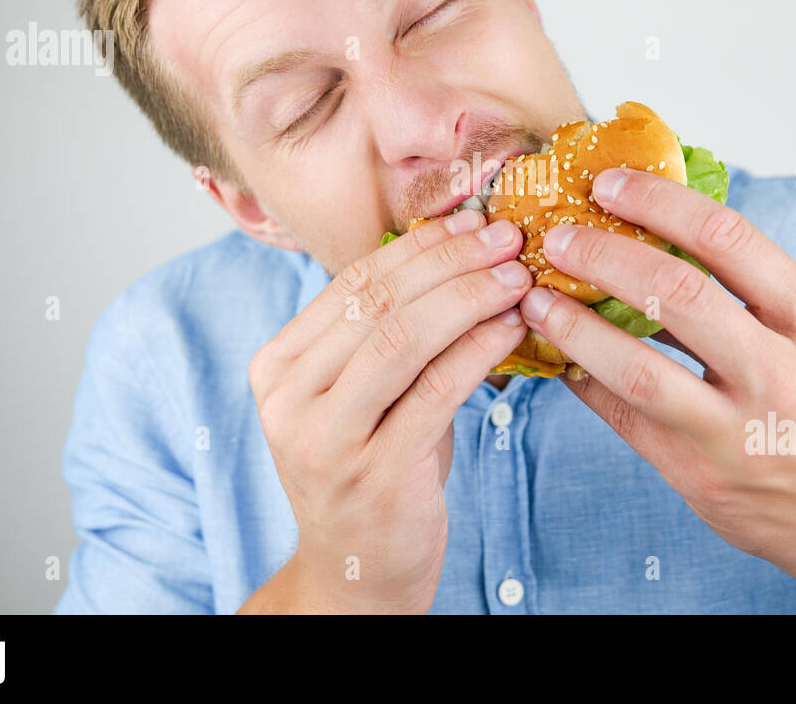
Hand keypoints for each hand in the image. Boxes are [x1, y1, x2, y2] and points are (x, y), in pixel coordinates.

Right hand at [245, 209, 530, 612]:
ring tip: (518, 276)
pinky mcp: (374, 474)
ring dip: (470, 297)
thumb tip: (462, 249)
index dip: (419, 247)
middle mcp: (289, 400)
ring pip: (402, 339)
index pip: (352, 283)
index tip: (473, 222)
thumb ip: (389, 333)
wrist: (357, 572)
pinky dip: (480, 348)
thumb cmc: (371, 467)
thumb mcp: (365, 395)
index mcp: (277, 367)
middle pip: (377, 304)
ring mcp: (326, 439)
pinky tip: (513, 327)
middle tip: (507, 238)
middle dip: (451, 262)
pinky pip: (436, 391)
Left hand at [517, 167, 795, 611]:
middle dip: (603, 256)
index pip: (729, 239)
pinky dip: (583, 381)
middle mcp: (781, 376)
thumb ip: (752, 287)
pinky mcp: (698, 476)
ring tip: (538, 300)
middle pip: (677, 294)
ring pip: (637, 368)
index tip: (610, 185)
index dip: (659, 203)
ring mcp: (737, 433)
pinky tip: (559, 356)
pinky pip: (623, 418)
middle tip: (559, 239)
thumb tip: (654, 224)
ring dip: (575, 326)